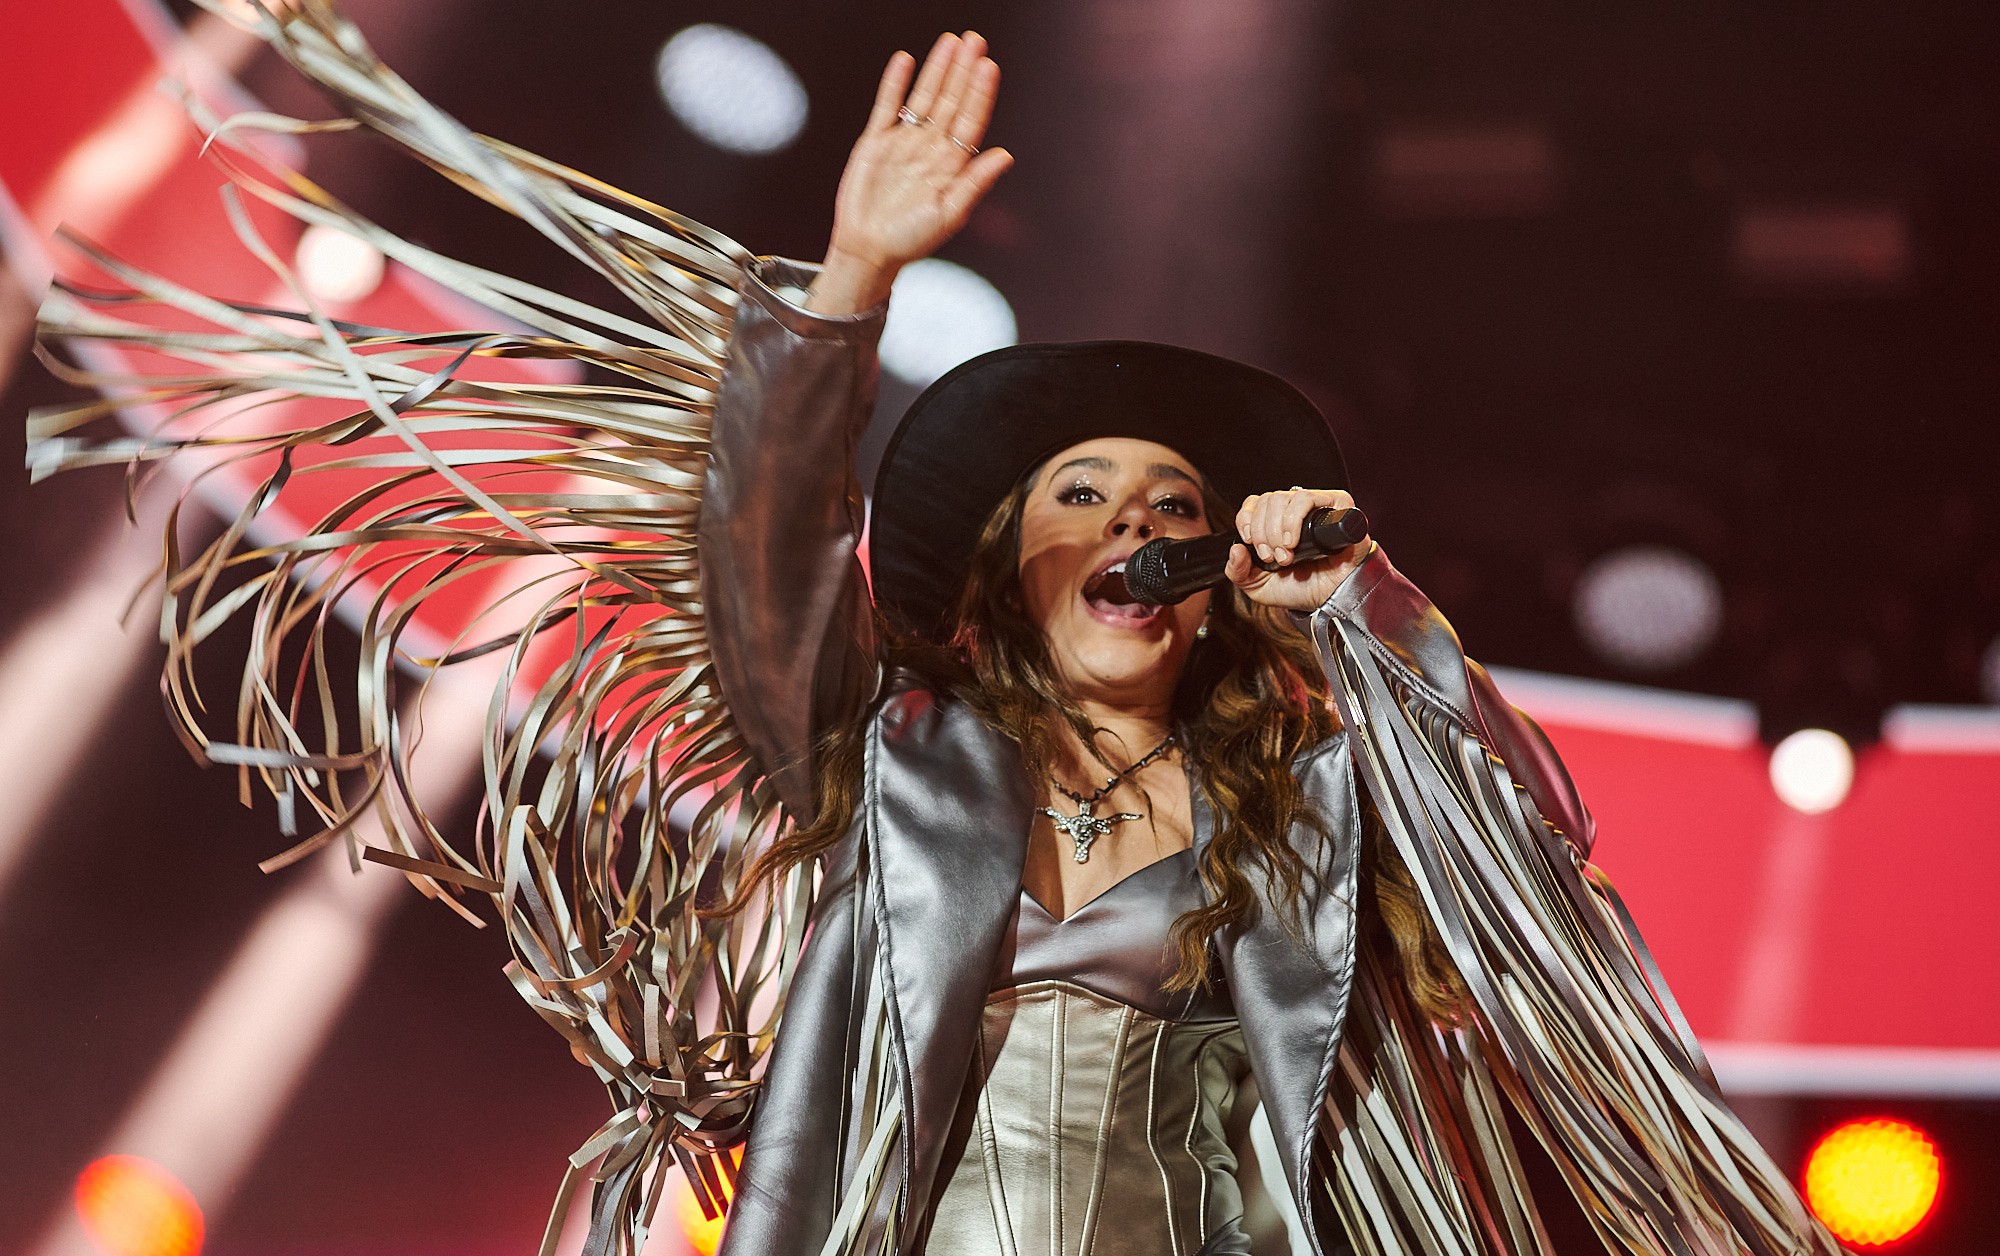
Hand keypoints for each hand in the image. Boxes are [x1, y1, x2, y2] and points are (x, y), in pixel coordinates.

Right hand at [806, 32, 1013, 314]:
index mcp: (952, 164)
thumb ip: (975, 183)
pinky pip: (887, 106)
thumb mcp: (950, 214)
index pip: (971, 120)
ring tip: (950, 42)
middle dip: (962, 70)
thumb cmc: (911, 240)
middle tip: (975, 39)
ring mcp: (904, 142)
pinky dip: (895, 83)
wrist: (868, 249)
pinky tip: (906, 60)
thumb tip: (1006, 155)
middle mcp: (931, 148)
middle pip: (951, 100)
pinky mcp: (875, 142)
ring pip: (924, 97)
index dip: (980, 93)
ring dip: (937, 69)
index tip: (988, 66)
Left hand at [1225, 488, 1376, 611]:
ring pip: (1283, 498)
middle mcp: (1296, 510)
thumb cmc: (1301, 589)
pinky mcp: (1337, 506)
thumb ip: (1238, 571)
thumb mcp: (1258, 586)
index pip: (1254, 503)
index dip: (1246, 519)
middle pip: (1267, 500)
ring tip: (1286, 555)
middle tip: (1273, 558)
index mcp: (1278, 521)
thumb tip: (1234, 549)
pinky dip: (1292, 519)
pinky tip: (1293, 542)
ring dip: (1276, 529)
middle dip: (1263, 533)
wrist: (1332, 600)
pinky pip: (1307, 498)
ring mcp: (1316, 505)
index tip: (1250, 543)